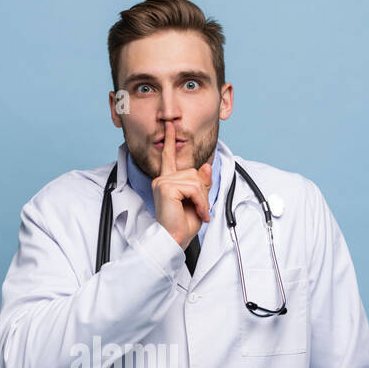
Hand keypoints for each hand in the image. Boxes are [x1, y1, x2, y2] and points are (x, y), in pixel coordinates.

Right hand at [151, 121, 212, 249]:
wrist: (175, 240)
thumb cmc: (182, 225)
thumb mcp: (198, 201)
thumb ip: (202, 183)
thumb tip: (206, 166)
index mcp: (167, 182)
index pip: (169, 158)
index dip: (170, 142)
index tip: (170, 127)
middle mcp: (162, 180)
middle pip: (193, 172)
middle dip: (203, 191)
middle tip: (202, 210)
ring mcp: (162, 182)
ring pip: (195, 180)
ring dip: (203, 199)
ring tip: (200, 212)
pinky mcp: (166, 187)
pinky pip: (193, 187)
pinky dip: (201, 201)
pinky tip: (198, 212)